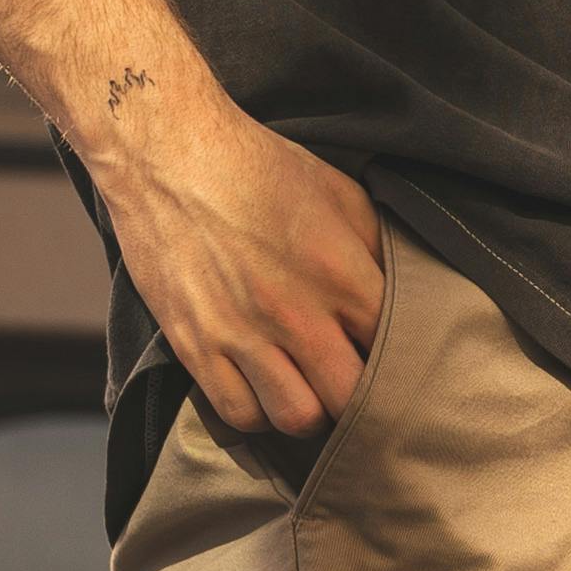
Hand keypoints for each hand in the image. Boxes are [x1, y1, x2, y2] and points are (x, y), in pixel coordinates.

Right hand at [94, 85, 386, 438]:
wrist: (166, 152)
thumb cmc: (254, 167)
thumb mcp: (336, 193)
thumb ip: (376, 249)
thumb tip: (404, 292)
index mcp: (339, 271)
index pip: (394, 348)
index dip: (398, 356)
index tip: (388, 354)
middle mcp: (294, 311)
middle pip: (350, 398)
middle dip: (358, 395)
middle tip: (349, 379)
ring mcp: (241, 333)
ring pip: (297, 418)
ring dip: (308, 409)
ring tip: (305, 387)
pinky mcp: (195, 345)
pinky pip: (238, 413)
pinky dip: (255, 411)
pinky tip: (260, 387)